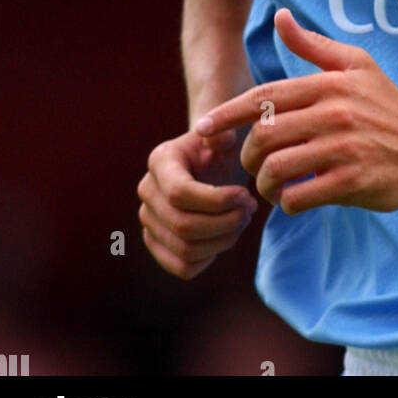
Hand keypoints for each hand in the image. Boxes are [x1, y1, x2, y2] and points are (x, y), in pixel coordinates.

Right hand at [137, 127, 257, 278]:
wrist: (210, 164)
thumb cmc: (220, 150)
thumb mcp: (225, 136)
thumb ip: (221, 134)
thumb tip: (206, 130)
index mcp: (160, 161)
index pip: (180, 193)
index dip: (217, 201)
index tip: (246, 195)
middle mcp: (147, 191)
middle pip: (183, 226)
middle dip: (226, 223)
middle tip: (250, 209)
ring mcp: (148, 220)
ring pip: (186, 250)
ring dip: (223, 240)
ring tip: (243, 220)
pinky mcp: (157, 244)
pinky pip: (183, 267)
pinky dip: (211, 257)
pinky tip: (226, 236)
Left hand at [195, 9, 397, 215]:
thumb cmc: (390, 106)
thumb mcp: (357, 65)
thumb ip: (314, 45)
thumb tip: (281, 16)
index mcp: (328, 84)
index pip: (263, 97)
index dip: (227, 114)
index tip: (202, 128)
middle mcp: (333, 113)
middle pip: (263, 136)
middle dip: (248, 156)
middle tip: (254, 165)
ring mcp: (343, 149)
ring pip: (276, 169)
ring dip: (264, 184)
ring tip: (270, 187)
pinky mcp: (352, 183)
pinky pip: (300, 197)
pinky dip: (287, 203)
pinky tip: (292, 200)